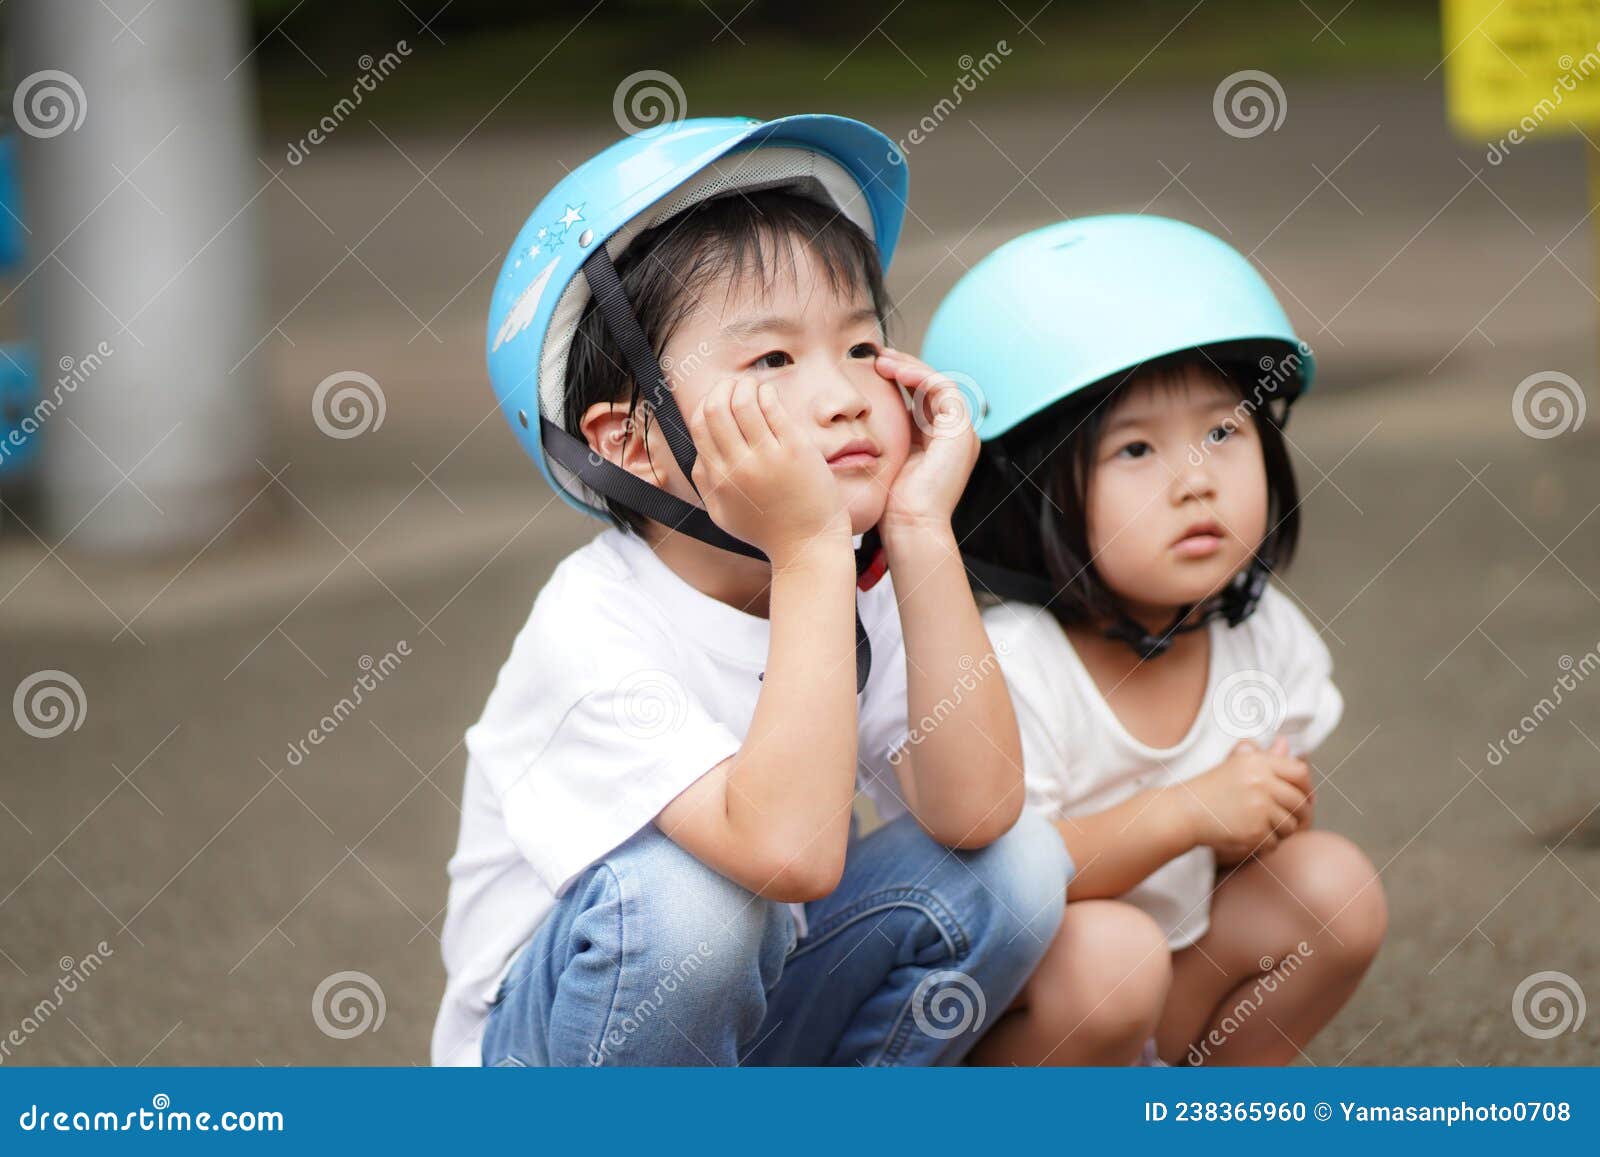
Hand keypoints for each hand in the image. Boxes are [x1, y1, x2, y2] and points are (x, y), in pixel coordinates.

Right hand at [688, 376, 848, 563]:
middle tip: (734, 387)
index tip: (718, 400)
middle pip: (715, 408)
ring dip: (745, 386)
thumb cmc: (767, 530)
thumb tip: (699, 449)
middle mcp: (738, 467)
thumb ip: (705, 481)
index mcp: (718, 479)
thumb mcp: (722, 513)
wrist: (807, 546)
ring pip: (743, 402)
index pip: (699, 424)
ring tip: (753, 387)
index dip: (705, 403)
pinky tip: (769, 395)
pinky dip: (766, 393)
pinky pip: (773, 408)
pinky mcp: (795, 451)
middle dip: (722, 388)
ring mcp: (767, 458)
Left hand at [873, 349, 980, 533]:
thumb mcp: (887, 460)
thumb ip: (887, 436)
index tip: (873, 368)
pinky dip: (920, 377)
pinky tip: (895, 372)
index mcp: (938, 441)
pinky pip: (943, 390)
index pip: (923, 397)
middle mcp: (954, 435)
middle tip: (877, 355)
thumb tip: (862, 417)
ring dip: (910, 367)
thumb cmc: (893, 505)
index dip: (900, 378)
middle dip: (904, 367)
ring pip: (938, 383)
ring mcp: (961, 433)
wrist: (910, 527)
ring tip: (883, 360)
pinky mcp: (961, 432)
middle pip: (932, 386)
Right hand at [1174, 738, 1310, 862]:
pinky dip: (1267, 844)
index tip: (1304, 797)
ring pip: (1290, 825)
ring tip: (1265, 828)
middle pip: (1299, 801)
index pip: (1300, 772)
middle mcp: (1261, 782)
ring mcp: (1259, 808)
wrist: (1184, 812)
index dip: (1306, 787)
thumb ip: (1264, 756)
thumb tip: (1286, 745)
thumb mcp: (1235, 765)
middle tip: (1290, 820)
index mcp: (1257, 763)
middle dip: (1299, 814)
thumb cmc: (1209, 789)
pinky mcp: (1254, 831)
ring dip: (1282, 831)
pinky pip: (1275, 842)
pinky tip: (1253, 838)